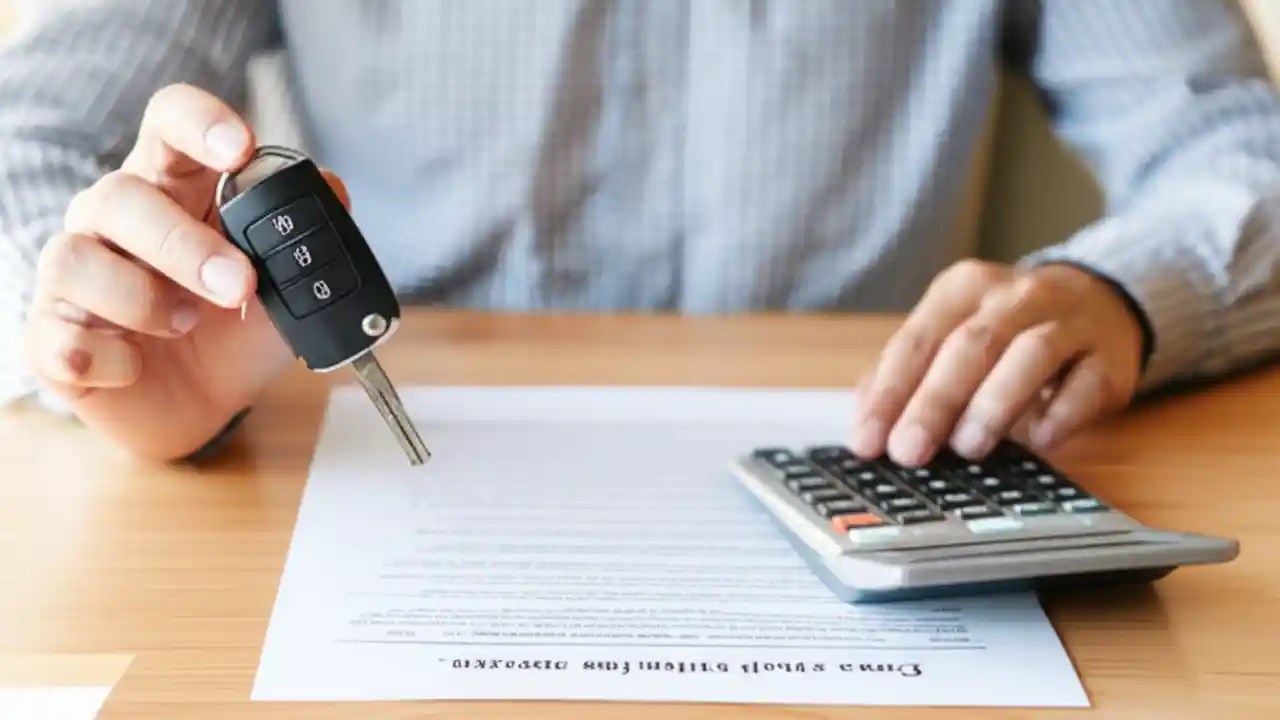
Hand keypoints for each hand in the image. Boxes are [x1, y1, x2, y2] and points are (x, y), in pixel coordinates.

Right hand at [22, 84, 348, 460]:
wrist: (206, 404)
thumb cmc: (236, 329)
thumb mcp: (287, 283)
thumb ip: (306, 234)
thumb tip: (332, 188)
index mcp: (174, 186)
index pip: (168, 123)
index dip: (198, 123)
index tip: (239, 149)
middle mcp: (113, 218)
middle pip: (122, 194)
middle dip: (185, 244)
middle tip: (238, 286)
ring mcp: (74, 274)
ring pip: (76, 257)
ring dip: (143, 298)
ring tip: (188, 325)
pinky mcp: (51, 336)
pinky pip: (56, 336)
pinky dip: (104, 356)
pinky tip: (135, 366)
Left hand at [849, 259, 1143, 465]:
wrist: (1099, 306)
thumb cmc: (1006, 335)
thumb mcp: (952, 339)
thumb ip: (908, 376)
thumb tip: (866, 426)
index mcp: (964, 288)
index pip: (917, 339)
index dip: (889, 392)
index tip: (868, 440)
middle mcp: (1016, 295)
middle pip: (970, 346)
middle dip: (934, 402)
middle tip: (909, 451)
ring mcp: (1070, 321)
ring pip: (1029, 355)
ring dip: (994, 404)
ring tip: (967, 447)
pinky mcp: (1111, 357)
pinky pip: (1087, 384)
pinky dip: (1061, 414)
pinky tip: (1040, 440)